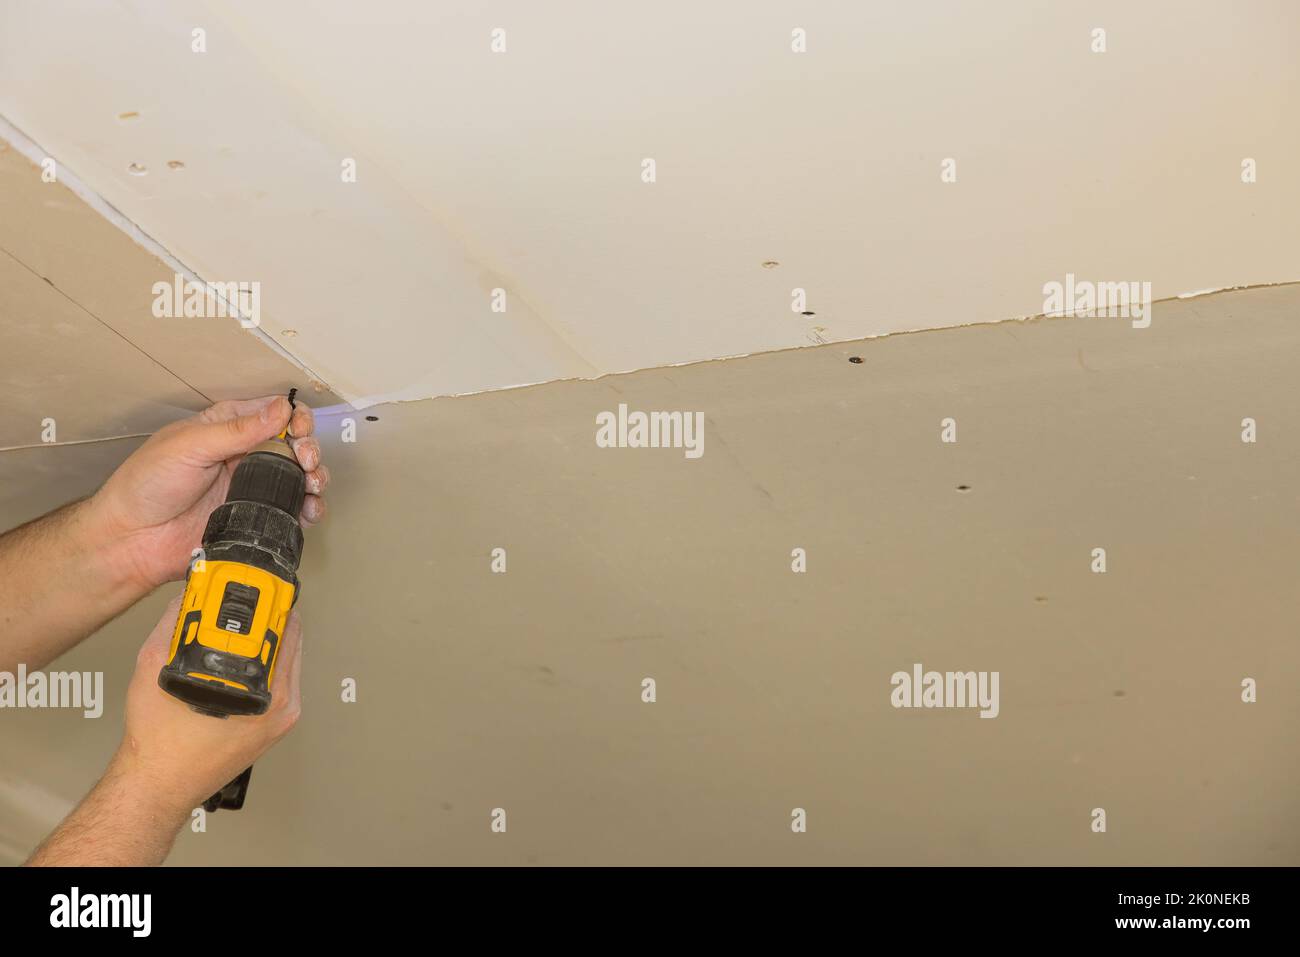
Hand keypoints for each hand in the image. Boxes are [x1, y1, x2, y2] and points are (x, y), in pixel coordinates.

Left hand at [91, 395, 328, 591]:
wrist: (132, 541)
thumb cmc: (146, 485)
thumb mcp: (189, 446)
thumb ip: (237, 430)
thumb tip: (280, 409)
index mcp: (227, 427)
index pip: (274, 413)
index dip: (295, 418)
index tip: (299, 432)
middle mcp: (244, 455)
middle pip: (295, 444)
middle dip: (309, 449)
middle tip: (306, 461)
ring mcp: (252, 488)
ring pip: (299, 477)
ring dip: (315, 478)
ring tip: (312, 485)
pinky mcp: (255, 518)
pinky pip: (292, 511)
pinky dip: (310, 509)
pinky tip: (310, 510)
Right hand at [115, 595, 303, 816]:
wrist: (157, 784)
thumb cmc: (158, 741)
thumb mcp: (154, 667)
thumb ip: (172, 624)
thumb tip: (189, 596)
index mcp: (266, 694)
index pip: (285, 628)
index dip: (273, 600)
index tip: (262, 584)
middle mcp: (282, 706)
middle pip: (291, 641)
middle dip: (271, 615)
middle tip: (252, 597)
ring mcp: (282, 718)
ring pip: (287, 660)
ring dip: (269, 637)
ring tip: (246, 621)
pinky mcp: (274, 726)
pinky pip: (280, 681)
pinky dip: (266, 661)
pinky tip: (244, 653)